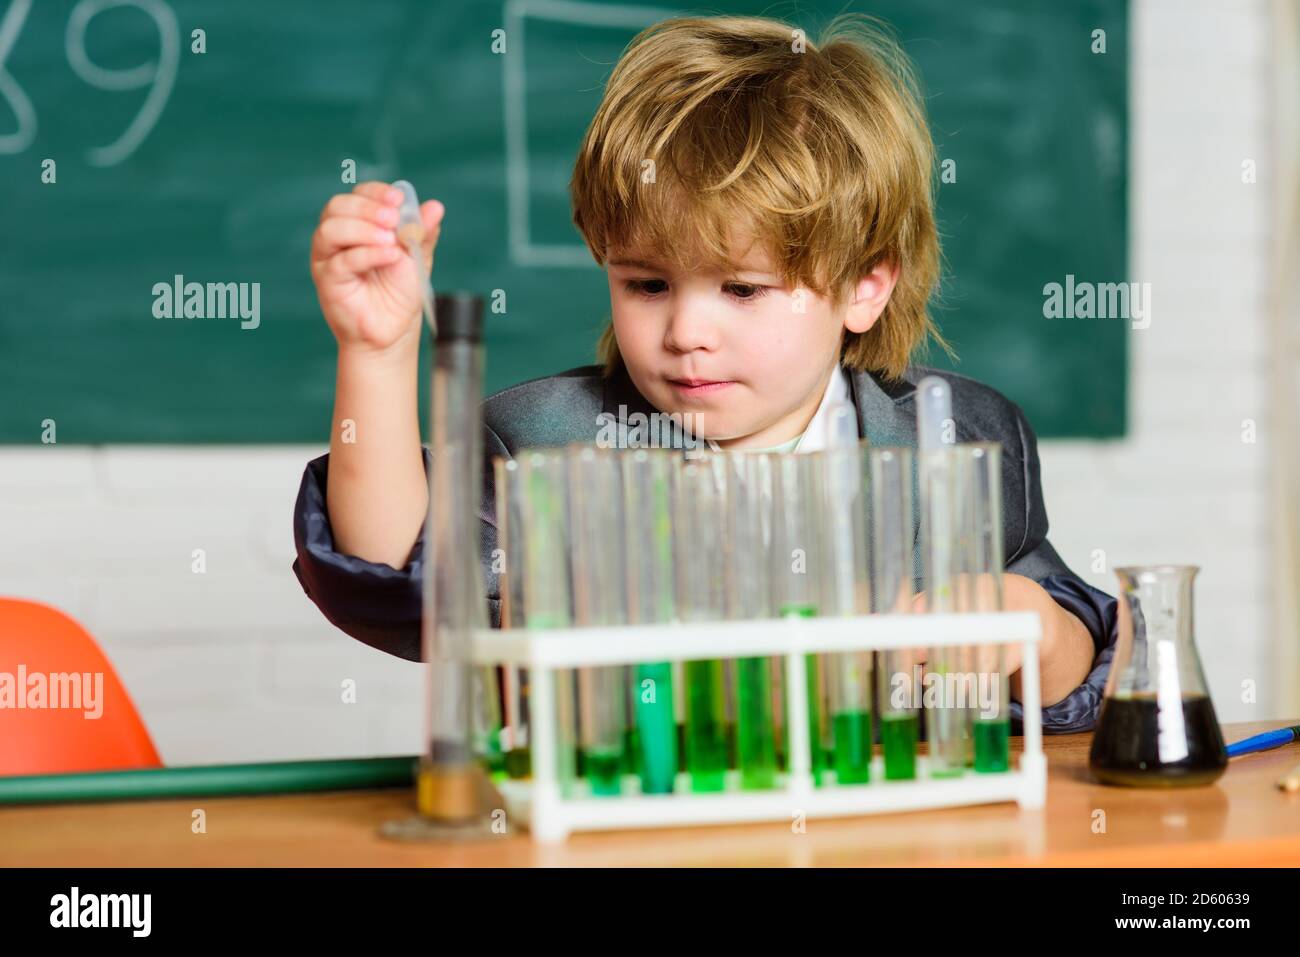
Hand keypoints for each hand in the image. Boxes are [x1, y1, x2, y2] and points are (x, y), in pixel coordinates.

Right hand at [309, 182, 442, 355]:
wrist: (395, 328)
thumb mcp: (416, 255)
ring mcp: (329, 257)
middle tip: (393, 219)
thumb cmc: (400, 289)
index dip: (376, 192)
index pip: (358, 194)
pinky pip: (341, 261)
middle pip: (338, 206)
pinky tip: (389, 255)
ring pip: (331, 229)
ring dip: (363, 229)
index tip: (398, 198)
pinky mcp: (328, 279)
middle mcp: (338, 235)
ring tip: (391, 240)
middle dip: (368, 208)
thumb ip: (422, 231)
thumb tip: (435, 207)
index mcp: (358, 222)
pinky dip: (367, 254)